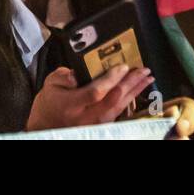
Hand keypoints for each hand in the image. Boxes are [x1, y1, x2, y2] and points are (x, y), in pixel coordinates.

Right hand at [26, 65, 154, 130]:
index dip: (110, 80)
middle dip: (130, 84)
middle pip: (112, 100)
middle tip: (144, 70)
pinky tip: (138, 90)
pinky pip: (118, 113)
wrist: (46, 127)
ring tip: (147, 78)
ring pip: (119, 108)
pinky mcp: (101, 127)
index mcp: (71, 105)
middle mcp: (85, 117)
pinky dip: (129, 100)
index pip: (95, 93)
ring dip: (135, 92)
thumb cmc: (50, 102)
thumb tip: (76, 75)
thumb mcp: (50, 83)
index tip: (123, 67)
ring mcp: (95, 125)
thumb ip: (63, 76)